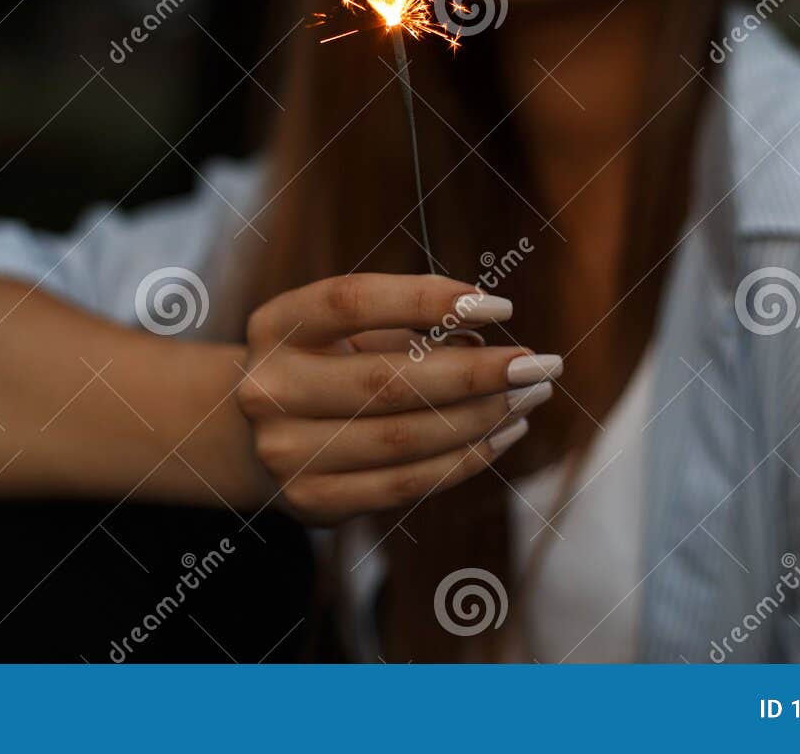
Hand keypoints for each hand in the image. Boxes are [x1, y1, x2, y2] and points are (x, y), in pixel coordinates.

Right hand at [235, 273, 560, 525]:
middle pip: (387, 380)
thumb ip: (409, 326)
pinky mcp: (313, 501)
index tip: (503, 308)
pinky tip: (504, 434)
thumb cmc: (327, 363)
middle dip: (478, 373)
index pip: (353, 300)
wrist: (256, 436)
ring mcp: (287, 452)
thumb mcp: (351, 330)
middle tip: (543, 364)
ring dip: (483, 419)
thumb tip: (485, 335)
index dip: (428, 299)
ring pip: (404, 439)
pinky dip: (465, 460)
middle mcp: (271, 389)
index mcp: (277, 326)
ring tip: (532, 395)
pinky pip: (406, 485)